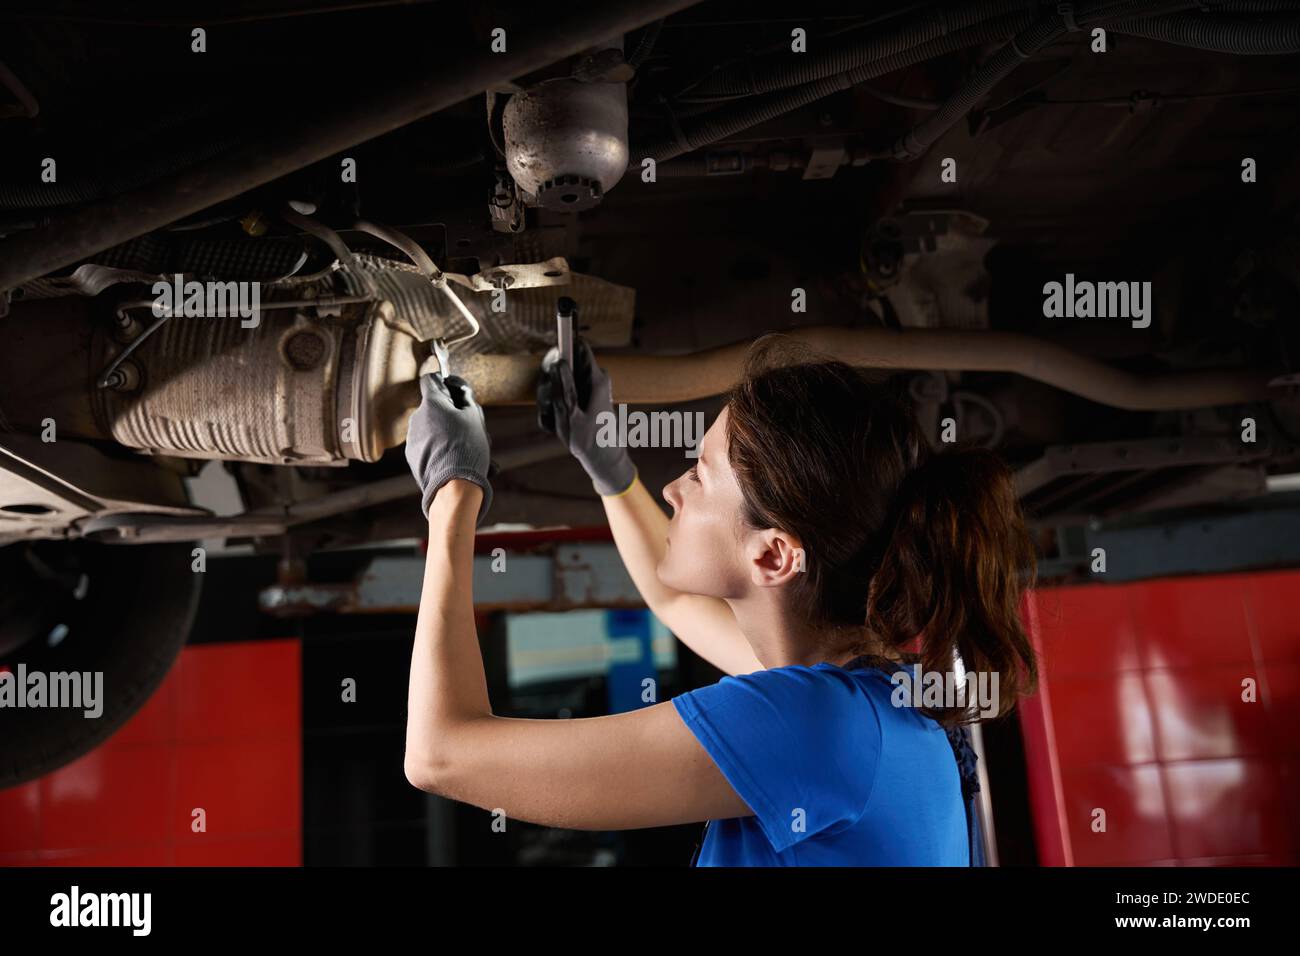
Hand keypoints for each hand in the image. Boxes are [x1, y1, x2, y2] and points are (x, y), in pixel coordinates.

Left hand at [405, 372, 492, 526]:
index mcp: (431, 403)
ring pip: (434, 429)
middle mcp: (417, 417)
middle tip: (472, 429)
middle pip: (435, 408)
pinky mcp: (412, 456)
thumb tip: (460, 389)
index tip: (456, 391)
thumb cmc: (466, 446)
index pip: (431, 379)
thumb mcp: (474, 417)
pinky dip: (443, 450)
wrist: (452, 484)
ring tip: (471, 452)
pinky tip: (460, 462)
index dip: (445, 383)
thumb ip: (466, 398)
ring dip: (450, 435)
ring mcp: (412, 438)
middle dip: (452, 415)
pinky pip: (429, 446)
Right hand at [539, 338, 635, 495]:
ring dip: (552, 401)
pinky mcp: (584, 397)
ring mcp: (590, 388)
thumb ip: (563, 386)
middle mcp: (595, 379)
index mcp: (596, 379)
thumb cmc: (589, 441)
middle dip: (551, 384)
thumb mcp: (570, 415)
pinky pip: (565, 395)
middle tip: (549, 405)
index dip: (560, 350)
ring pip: (561, 382)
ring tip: (554, 420)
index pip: (578, 347)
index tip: (550, 359)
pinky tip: (558, 425)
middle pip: (565, 366)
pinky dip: (558, 409)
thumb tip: (558, 361)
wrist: (603, 460)